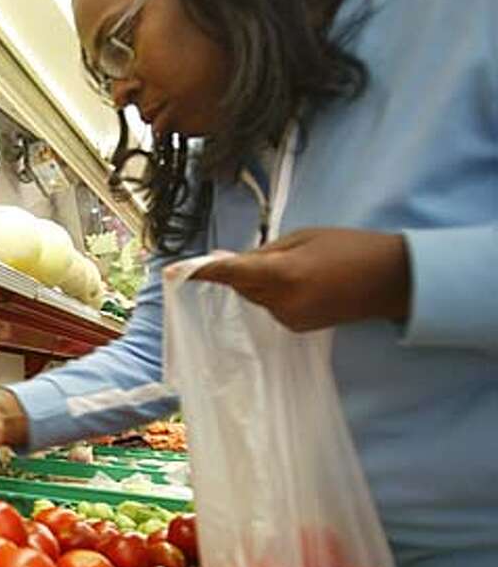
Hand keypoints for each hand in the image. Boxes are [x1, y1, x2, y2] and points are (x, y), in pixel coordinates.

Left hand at [191, 228, 410, 330]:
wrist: (391, 281)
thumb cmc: (349, 248)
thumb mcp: (304, 238)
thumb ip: (263, 252)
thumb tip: (227, 260)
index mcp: (283, 274)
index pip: (233, 273)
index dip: (202, 271)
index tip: (175, 271)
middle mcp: (281, 302)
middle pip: (241, 285)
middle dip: (240, 269)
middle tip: (263, 252)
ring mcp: (289, 319)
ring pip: (255, 296)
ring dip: (261, 280)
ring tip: (300, 264)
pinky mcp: (296, 328)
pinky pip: (270, 306)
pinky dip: (274, 292)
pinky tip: (304, 282)